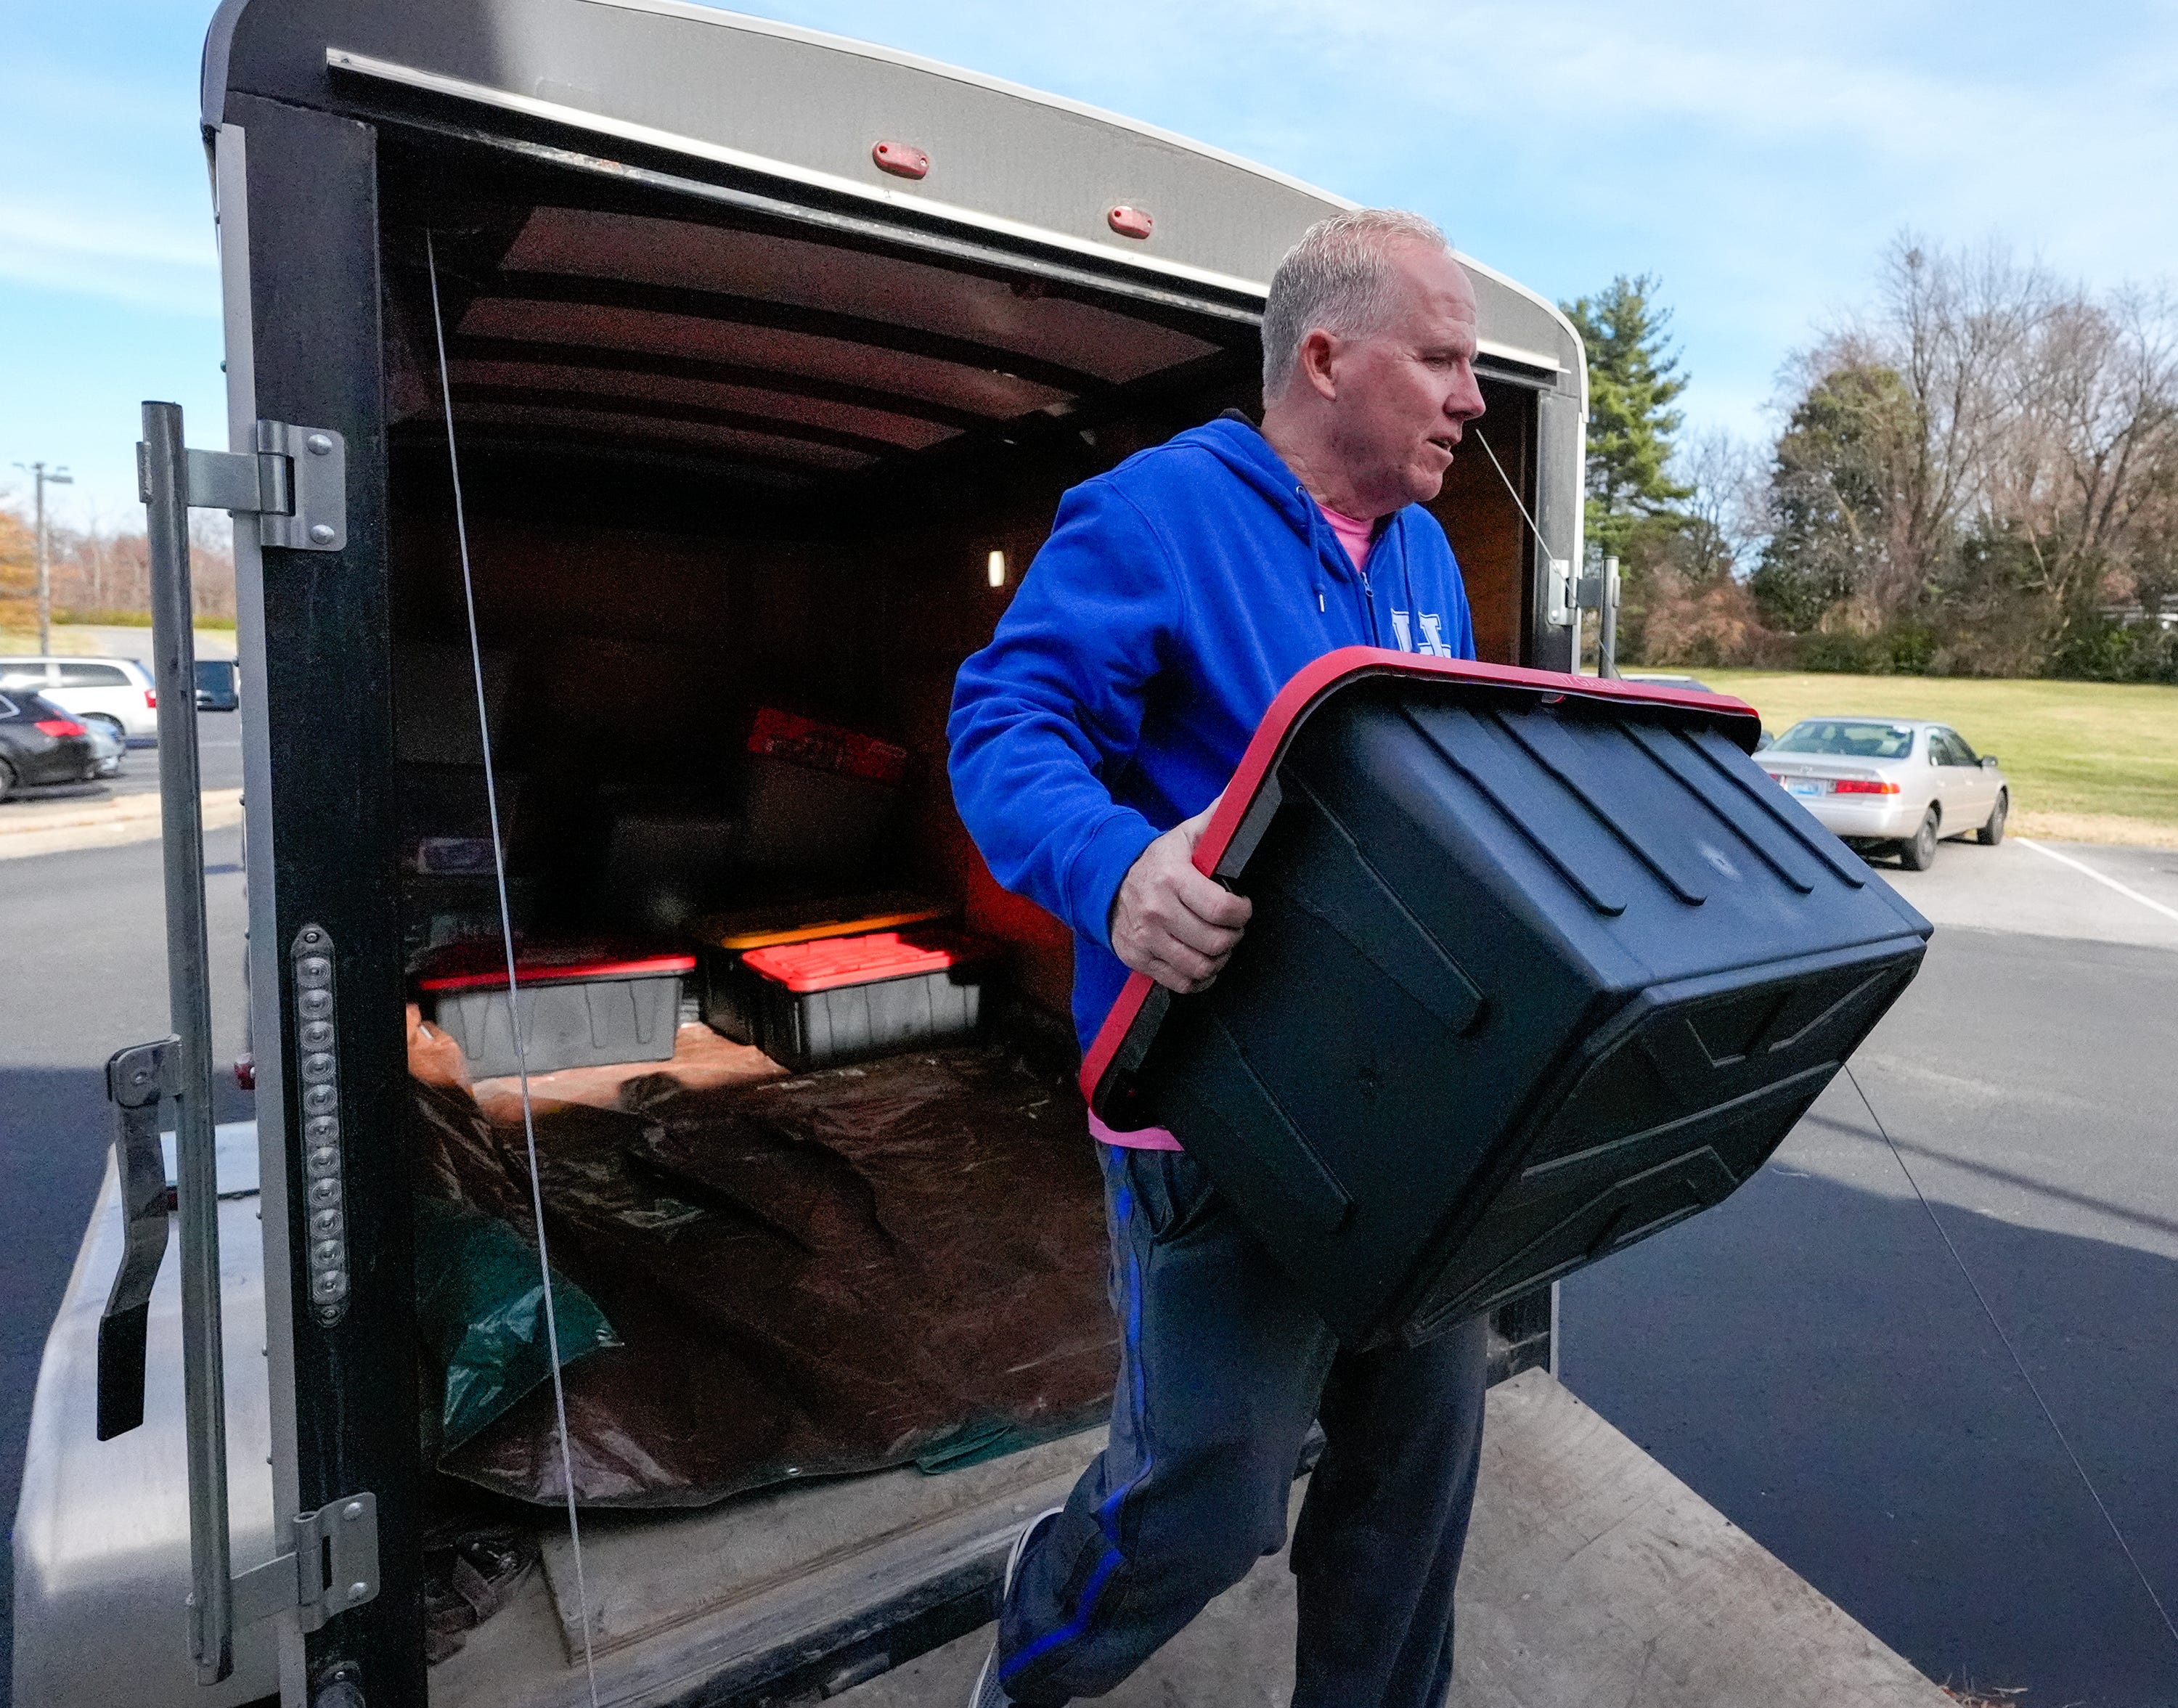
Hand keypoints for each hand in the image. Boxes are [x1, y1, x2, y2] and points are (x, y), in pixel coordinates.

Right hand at [1110, 802, 1253, 993]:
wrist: (1105, 881)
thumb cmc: (1157, 860)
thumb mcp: (1185, 835)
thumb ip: (1217, 818)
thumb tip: (1245, 792)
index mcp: (1172, 878)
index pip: (1222, 909)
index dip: (1242, 912)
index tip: (1242, 907)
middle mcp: (1156, 911)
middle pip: (1214, 943)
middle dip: (1233, 936)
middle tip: (1232, 927)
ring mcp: (1145, 939)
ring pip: (1200, 967)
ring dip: (1218, 959)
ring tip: (1219, 944)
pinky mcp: (1137, 959)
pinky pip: (1180, 984)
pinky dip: (1199, 979)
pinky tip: (1203, 963)